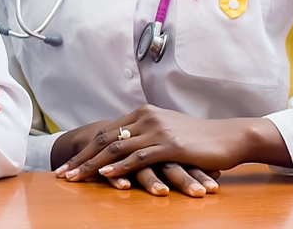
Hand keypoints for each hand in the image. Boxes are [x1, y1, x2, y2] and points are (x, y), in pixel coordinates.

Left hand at [56, 105, 288, 192]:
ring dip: (93, 165)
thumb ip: (145, 136)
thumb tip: (124, 147)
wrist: (230, 137)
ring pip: (117, 148)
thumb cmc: (198, 139)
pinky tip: (106, 176)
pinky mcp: (171, 145)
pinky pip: (139, 157)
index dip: (84, 150)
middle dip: (81, 158)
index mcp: (142, 113)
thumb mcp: (167, 133)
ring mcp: (158, 130)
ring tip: (76, 178)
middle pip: (104, 139)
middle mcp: (146, 118)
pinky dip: (120, 167)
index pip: (105, 132)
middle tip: (62, 174)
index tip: (67, 165)